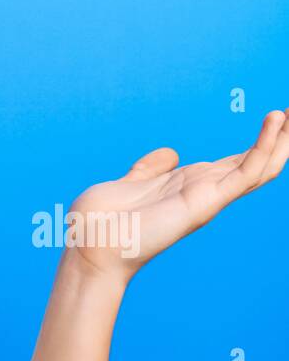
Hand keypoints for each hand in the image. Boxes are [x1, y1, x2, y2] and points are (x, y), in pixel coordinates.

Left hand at [65, 108, 288, 287]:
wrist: (90, 245)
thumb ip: (150, 169)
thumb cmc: (102, 222)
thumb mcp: (131, 183)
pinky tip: (276, 120)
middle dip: (282, 138)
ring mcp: (208, 197)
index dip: (261, 140)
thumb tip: (171, 153)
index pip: (237, 161)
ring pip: (261, 166)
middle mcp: (204, 191)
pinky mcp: (207, 201)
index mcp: (190, 185)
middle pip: (257, 161)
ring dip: (283, 139)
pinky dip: (264, 146)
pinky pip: (246, 171)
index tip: (282, 115)